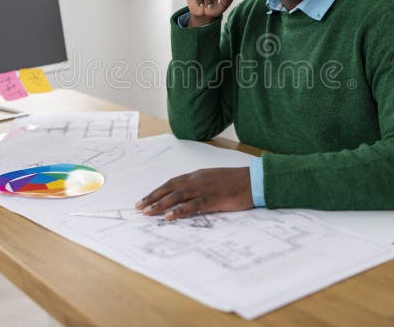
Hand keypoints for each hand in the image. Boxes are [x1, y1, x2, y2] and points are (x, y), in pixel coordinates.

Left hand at [135, 167, 252, 219]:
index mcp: (197, 175)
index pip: (172, 182)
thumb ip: (201, 186)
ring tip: (148, 212)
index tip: (145, 199)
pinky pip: (192, 205)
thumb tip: (188, 197)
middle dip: (153, 197)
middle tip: (139, 207)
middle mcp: (197, 180)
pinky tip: (169, 217)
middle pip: (169, 187)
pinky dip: (179, 211)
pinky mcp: (212, 199)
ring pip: (176, 196)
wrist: (254, 180)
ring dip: (160, 204)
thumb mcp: (215, 180)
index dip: (158, 191)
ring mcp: (204, 189)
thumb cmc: (236, 182)